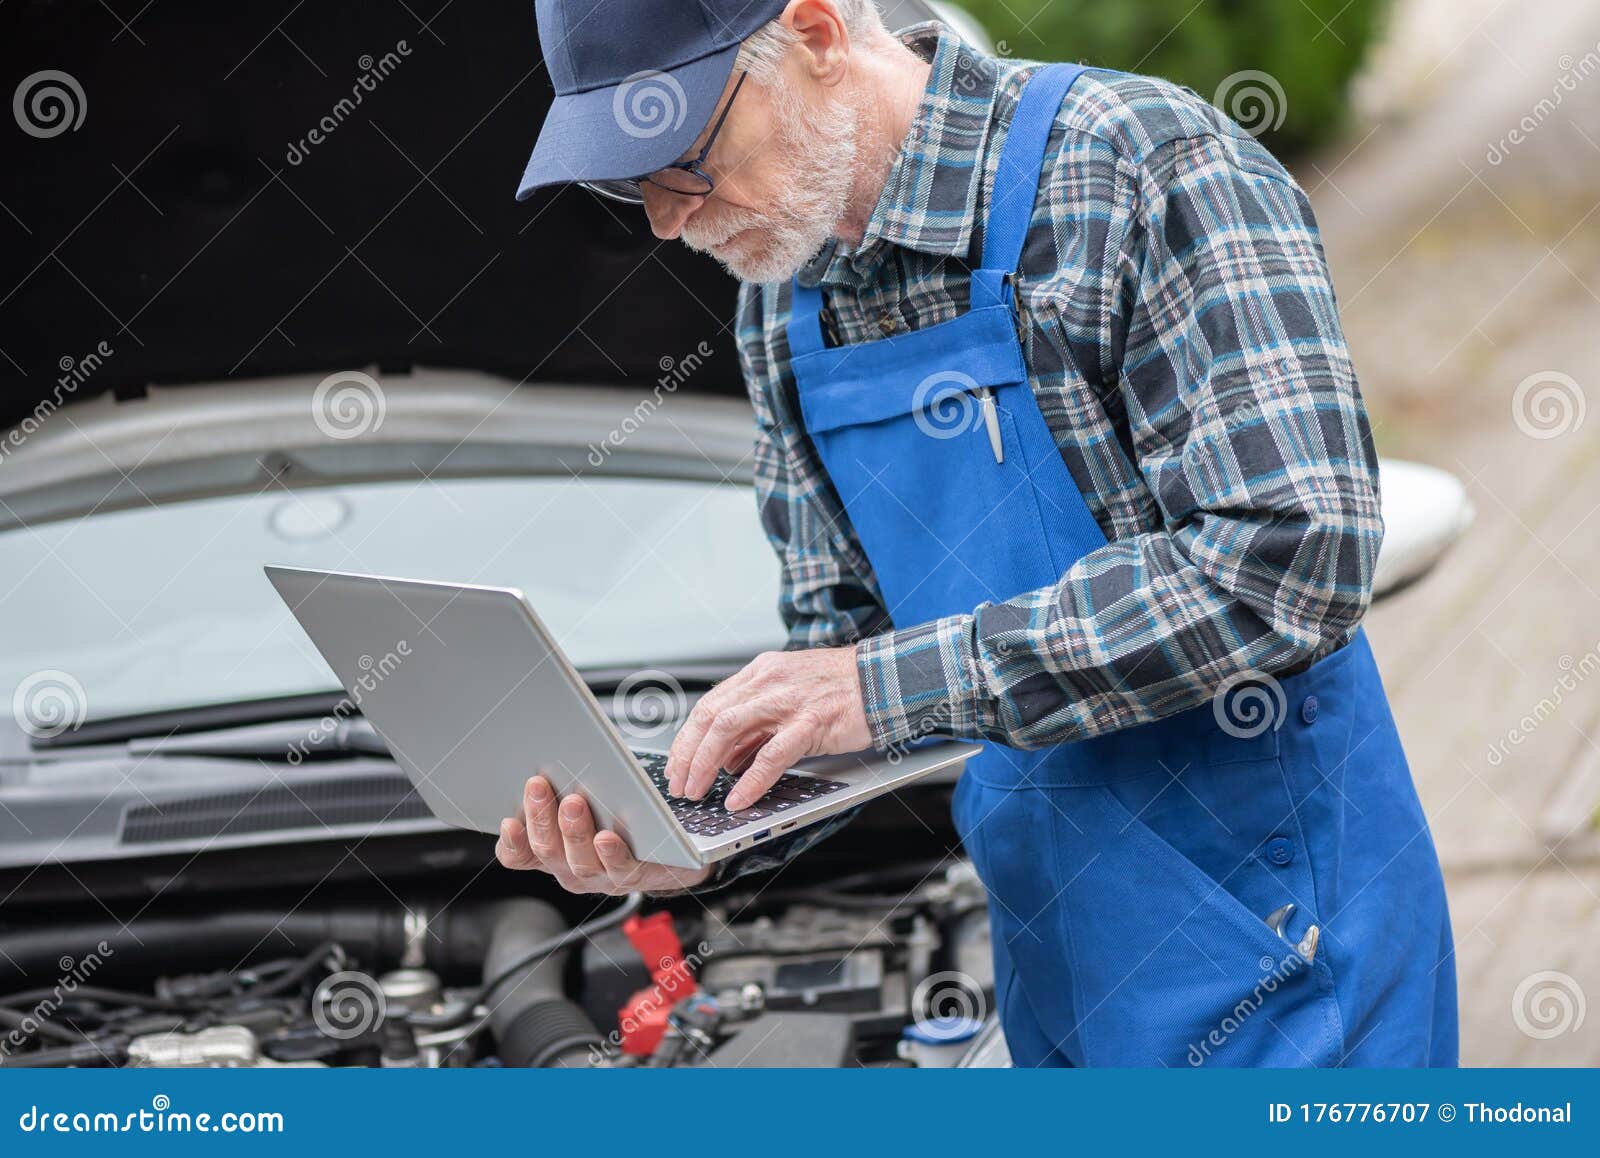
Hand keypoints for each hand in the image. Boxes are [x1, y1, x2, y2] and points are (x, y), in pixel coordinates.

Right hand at [495, 774, 710, 894]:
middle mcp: (570, 869)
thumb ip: (562, 791)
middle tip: (539, 785)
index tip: (507, 819)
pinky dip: (610, 853)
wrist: (670, 850)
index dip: (511, 841)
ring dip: (574, 831)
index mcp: (552, 852)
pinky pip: (619, 868)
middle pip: (547, 850)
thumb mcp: (584, 806)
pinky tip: (607, 836)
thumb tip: (547, 758)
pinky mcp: (633, 875)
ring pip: (579, 861)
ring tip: (574, 802)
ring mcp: (600, 876)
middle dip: (541, 816)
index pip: (518, 855)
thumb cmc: (617, 820)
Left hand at [665, 646, 871, 809]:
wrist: (886, 678)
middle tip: (679, 785)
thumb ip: (758, 724)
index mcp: (760, 673)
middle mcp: (768, 681)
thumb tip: (727, 760)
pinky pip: (772, 754)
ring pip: (729, 729)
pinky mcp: (812, 722)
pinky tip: (739, 798)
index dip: (686, 738)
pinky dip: (750, 780)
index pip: (709, 705)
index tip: (675, 765)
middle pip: (710, 716)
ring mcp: (789, 700)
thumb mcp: (789, 696)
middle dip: (688, 755)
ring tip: (697, 791)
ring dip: (706, 764)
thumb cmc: (842, 690)